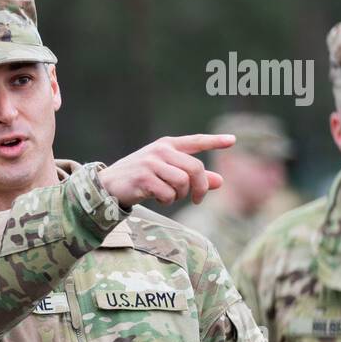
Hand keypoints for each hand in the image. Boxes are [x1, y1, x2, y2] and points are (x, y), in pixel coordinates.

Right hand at [97, 134, 234, 206]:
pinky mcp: (143, 177)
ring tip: (170, 197)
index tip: (233, 140)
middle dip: (200, 187)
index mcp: (167, 145)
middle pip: (195, 168)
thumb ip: (193, 177)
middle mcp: (160, 151)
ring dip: (180, 195)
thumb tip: (220, 181)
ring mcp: (151, 163)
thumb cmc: (140, 178)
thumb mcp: (166, 174)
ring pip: (182, 182)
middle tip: (197, 199)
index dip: (214, 141)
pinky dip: (167, 200)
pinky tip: (158, 199)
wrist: (107, 185)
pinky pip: (167, 193)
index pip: (195, 141)